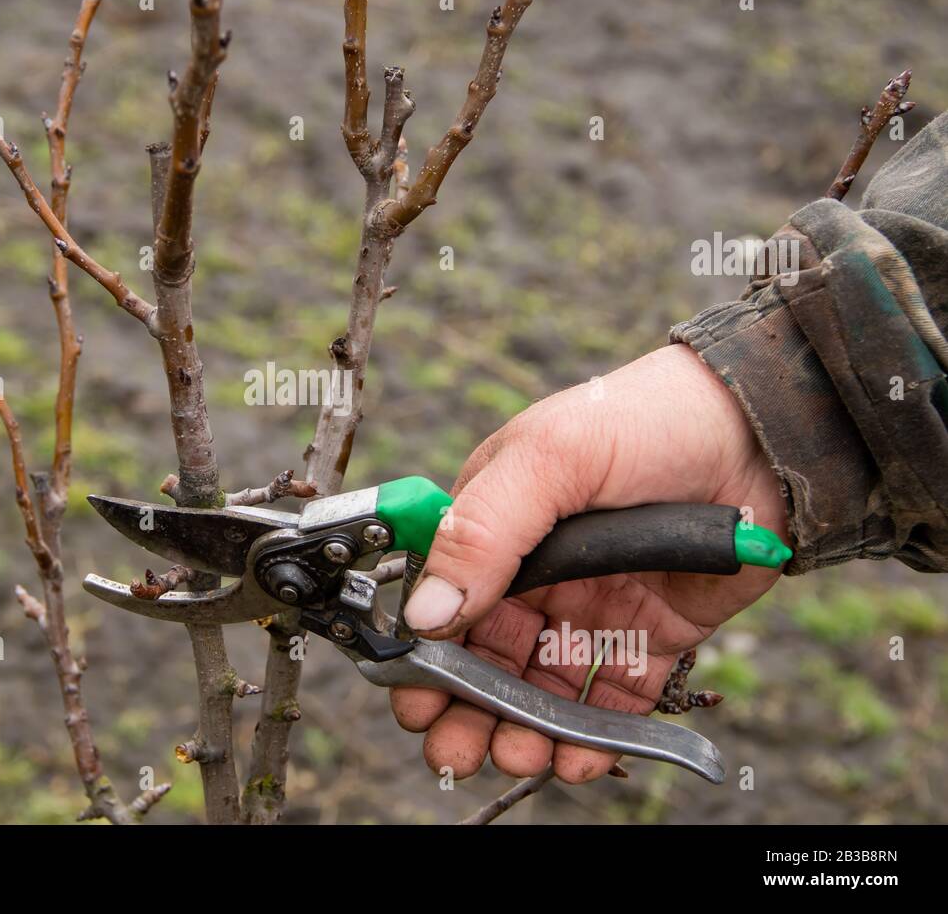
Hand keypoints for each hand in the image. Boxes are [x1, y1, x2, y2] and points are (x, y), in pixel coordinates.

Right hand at [392, 344, 788, 783]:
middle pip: (484, 657)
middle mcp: (536, 572)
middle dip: (465, 710)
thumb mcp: (550, 459)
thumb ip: (483, 534)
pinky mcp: (649, 633)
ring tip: (517, 758)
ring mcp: (591, 605)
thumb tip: (426, 614)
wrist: (764, 430)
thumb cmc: (646, 418)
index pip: (442, 602)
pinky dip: (592, 737)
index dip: (423, 656)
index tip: (413, 701)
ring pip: (540, 688)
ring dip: (522, 730)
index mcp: (495, 525)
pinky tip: (579, 759)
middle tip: (455, 752)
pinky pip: (611, 698)